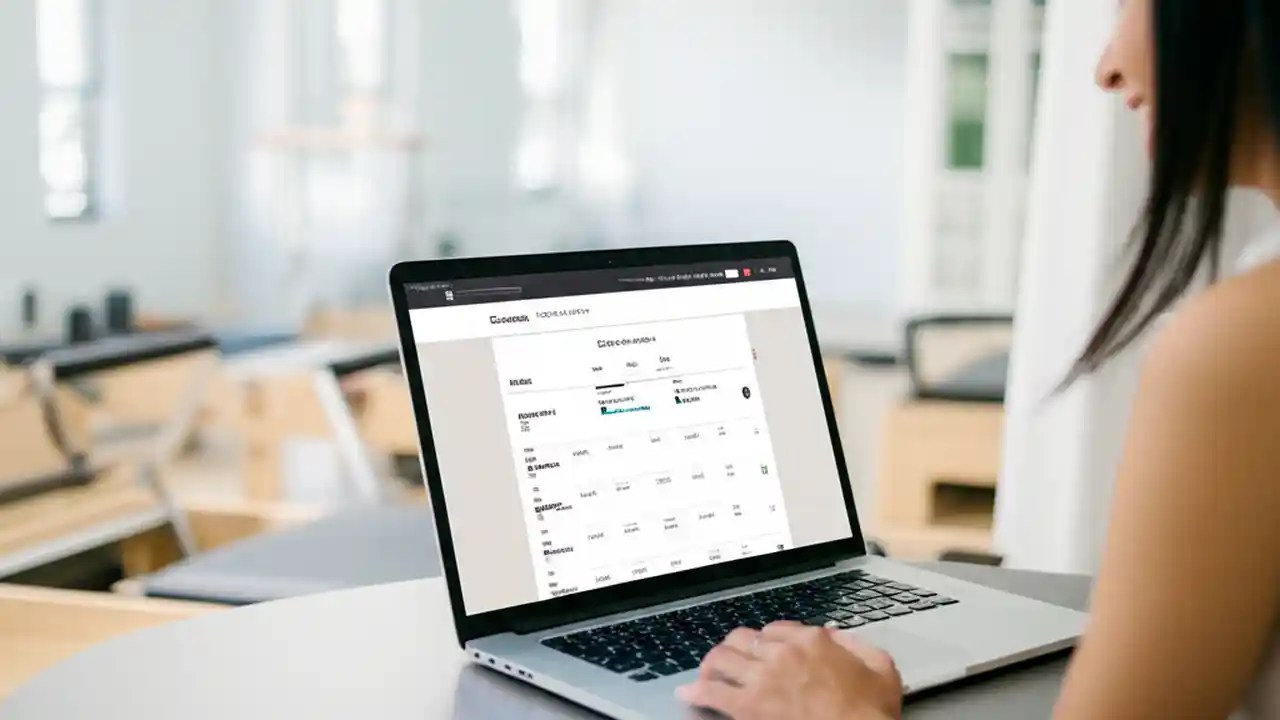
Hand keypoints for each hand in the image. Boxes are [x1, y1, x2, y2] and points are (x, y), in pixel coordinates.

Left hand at [677, 621, 902, 719]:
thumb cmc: (871, 712)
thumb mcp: (881, 668)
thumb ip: (857, 645)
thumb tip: (837, 635)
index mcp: (812, 640)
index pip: (775, 629)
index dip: (766, 640)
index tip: (763, 649)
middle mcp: (781, 653)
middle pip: (743, 639)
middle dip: (734, 647)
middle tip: (729, 658)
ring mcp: (762, 679)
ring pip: (721, 659)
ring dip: (711, 664)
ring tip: (705, 672)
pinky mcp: (748, 707)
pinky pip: (711, 693)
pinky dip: (695, 692)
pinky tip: (688, 694)